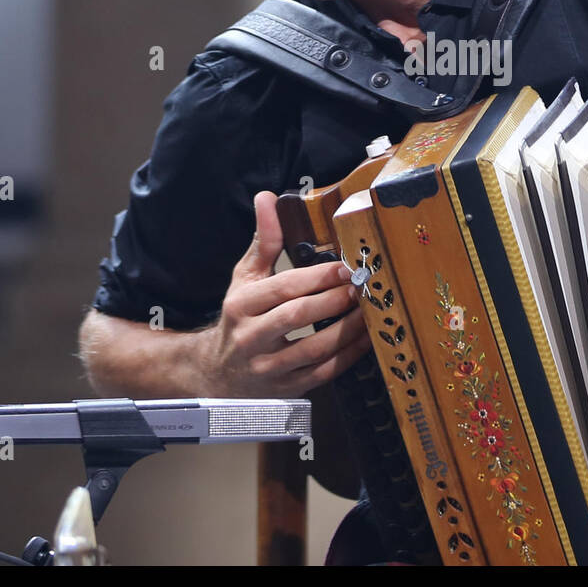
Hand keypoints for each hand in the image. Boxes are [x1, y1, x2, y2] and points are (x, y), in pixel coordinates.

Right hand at [197, 190, 370, 397]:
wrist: (218, 373)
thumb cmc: (239, 318)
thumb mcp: (244, 278)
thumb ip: (263, 241)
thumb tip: (267, 198)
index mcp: (241, 305)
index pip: (283, 287)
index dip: (318, 277)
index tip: (345, 267)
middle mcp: (251, 337)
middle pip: (297, 316)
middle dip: (334, 300)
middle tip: (361, 287)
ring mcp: (268, 367)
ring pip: (314, 348)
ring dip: (347, 329)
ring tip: (368, 310)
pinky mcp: (286, 388)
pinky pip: (323, 373)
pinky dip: (348, 355)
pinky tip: (364, 338)